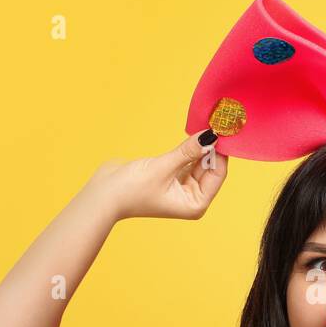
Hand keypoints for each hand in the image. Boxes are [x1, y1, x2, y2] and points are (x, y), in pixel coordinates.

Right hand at [93, 130, 228, 220]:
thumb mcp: (164, 167)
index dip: (220, 153)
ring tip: (208, 124)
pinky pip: (186, 160)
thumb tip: (210, 136)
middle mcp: (190, 198)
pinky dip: (189, 149)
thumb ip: (188, 151)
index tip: (222, 130)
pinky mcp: (170, 177)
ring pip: (198, 163)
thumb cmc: (131, 190)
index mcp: (195, 204)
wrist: (103, 193)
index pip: (217, 175)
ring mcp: (180, 187)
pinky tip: (194, 134)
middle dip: (211, 148)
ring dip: (200, 147)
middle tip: (217, 122)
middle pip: (210, 168)